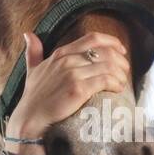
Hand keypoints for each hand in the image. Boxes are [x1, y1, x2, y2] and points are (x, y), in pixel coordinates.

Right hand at [3, 31, 131, 154]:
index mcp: (60, 53)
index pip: (92, 38)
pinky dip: (116, 84)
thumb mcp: (32, 70)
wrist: (30, 119)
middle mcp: (67, 60)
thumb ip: (33, 52)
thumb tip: (28, 34)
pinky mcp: (78, 89)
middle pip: (105, 52)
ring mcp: (73, 74)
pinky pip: (105, 80)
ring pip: (108, 66)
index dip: (112, 42)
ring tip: (122, 82)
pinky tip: (118, 89)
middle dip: (120, 60)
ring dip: (120, 74)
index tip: (121, 50)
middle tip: (125, 71)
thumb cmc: (33, 98)